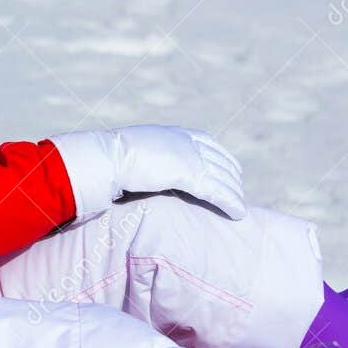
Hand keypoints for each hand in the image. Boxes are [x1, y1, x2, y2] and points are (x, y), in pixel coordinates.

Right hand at [49, 125, 245, 219]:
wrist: (107, 157)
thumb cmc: (110, 158)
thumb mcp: (133, 152)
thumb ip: (145, 158)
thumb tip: (137, 168)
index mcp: (173, 133)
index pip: (207, 143)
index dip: (221, 158)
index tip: (229, 170)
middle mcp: (186, 141)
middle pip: (220, 159)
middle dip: (232, 177)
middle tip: (238, 193)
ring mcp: (189, 156)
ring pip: (223, 176)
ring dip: (235, 193)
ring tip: (241, 209)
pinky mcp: (190, 174)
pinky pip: (218, 190)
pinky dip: (231, 202)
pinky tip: (239, 213)